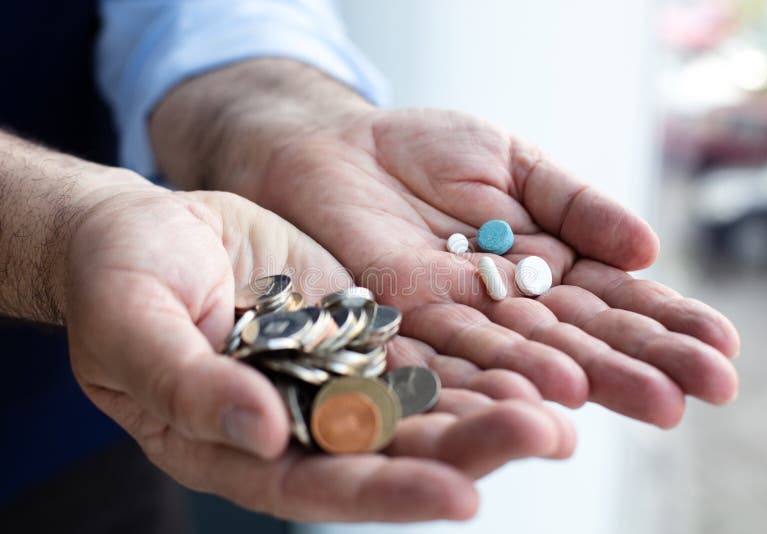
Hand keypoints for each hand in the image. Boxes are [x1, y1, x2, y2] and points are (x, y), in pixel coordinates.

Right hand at [65, 182, 573, 521]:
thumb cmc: (119, 283)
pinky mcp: (359, 325)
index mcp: (241, 446)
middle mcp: (301, 422)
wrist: (145, 233)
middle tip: (546, 437)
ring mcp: (335, 372)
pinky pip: (423, 342)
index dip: (391, 492)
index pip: (323, 485)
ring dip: (492, 402)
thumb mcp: (135, 330)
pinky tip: (528, 350)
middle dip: (471, 447)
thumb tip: (259, 430)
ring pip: (424, 400)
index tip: (460, 497)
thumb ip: (188, 384)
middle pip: (394, 449)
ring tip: (563, 405)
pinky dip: (473, 349)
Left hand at [256, 108, 739, 427]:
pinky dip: (506, 369)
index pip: (612, 300)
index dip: (665, 322)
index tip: (721, 347)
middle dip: (646, 360)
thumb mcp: (513, 161)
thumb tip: (647, 251)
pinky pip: (458, 348)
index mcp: (542, 266)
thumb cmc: (427, 151)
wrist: (338, 147)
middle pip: (581, 336)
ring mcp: (458, 318)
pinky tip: (556, 387)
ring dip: (592, 375)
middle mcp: (506, 305)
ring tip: (652, 398)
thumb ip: (574, 205)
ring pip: (530, 353)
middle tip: (710, 388)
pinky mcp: (403, 322)